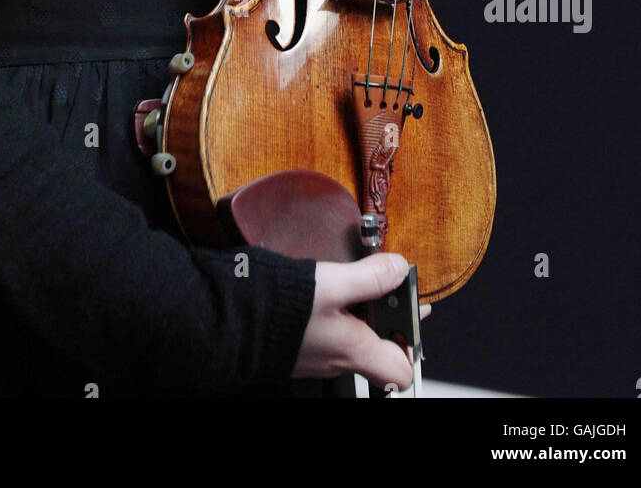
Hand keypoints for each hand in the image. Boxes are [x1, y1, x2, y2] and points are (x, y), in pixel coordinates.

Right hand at [292, 252, 431, 387]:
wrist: (229, 319)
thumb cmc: (278, 309)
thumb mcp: (332, 284)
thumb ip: (370, 276)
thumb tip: (400, 269)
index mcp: (354, 350)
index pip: (400, 372)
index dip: (410, 344)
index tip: (411, 311)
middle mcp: (337, 360)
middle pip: (377, 349)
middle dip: (386, 318)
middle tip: (389, 287)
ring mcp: (316, 356)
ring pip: (351, 339)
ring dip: (360, 313)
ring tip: (361, 282)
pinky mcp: (297, 346)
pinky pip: (327, 334)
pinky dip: (336, 314)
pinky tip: (327, 291)